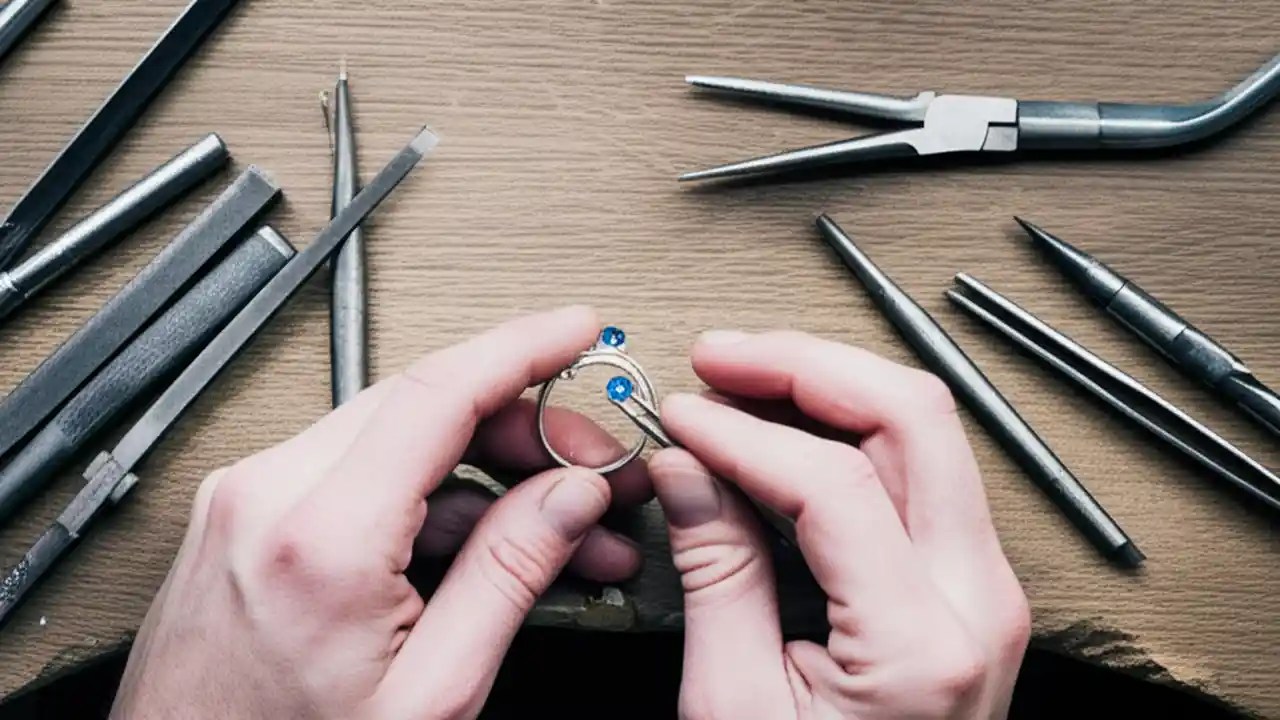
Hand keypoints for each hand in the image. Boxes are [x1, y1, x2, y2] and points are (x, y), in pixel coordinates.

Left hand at [111, 306, 651, 718]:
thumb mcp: (432, 691)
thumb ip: (508, 578)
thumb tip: (569, 497)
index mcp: (317, 538)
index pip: (440, 392)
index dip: (523, 348)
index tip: (576, 331)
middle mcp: (266, 497)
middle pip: (423, 407)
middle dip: (523, 428)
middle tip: (592, 470)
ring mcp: (245, 503)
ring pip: (393, 439)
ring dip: (482, 471)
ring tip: (558, 528)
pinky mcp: (243, 519)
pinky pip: (355, 476)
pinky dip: (427, 497)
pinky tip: (485, 541)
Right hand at [650, 331, 1030, 719]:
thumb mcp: (739, 705)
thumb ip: (716, 575)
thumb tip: (688, 469)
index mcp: (922, 643)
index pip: (835, 481)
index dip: (743, 430)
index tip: (681, 416)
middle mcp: (977, 600)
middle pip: (912, 416)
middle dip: (805, 366)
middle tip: (721, 358)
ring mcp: (983, 587)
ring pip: (922, 429)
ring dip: (828, 387)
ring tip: (743, 380)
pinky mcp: (966, 585)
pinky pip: (916, 471)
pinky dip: (847, 432)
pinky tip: (784, 428)